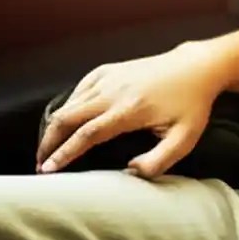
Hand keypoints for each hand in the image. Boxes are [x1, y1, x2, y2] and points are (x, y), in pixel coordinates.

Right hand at [35, 42, 227, 177]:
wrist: (197, 67)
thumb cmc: (192, 105)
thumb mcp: (185, 138)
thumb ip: (159, 161)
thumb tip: (130, 171)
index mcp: (130, 109)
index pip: (87, 134)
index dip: (64, 153)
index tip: (48, 170)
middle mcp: (114, 91)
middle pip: (67, 117)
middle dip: (49, 142)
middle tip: (42, 164)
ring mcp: (109, 77)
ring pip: (69, 104)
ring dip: (55, 127)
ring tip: (51, 149)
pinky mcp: (108, 69)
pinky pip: (78, 90)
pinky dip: (67, 108)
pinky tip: (66, 123)